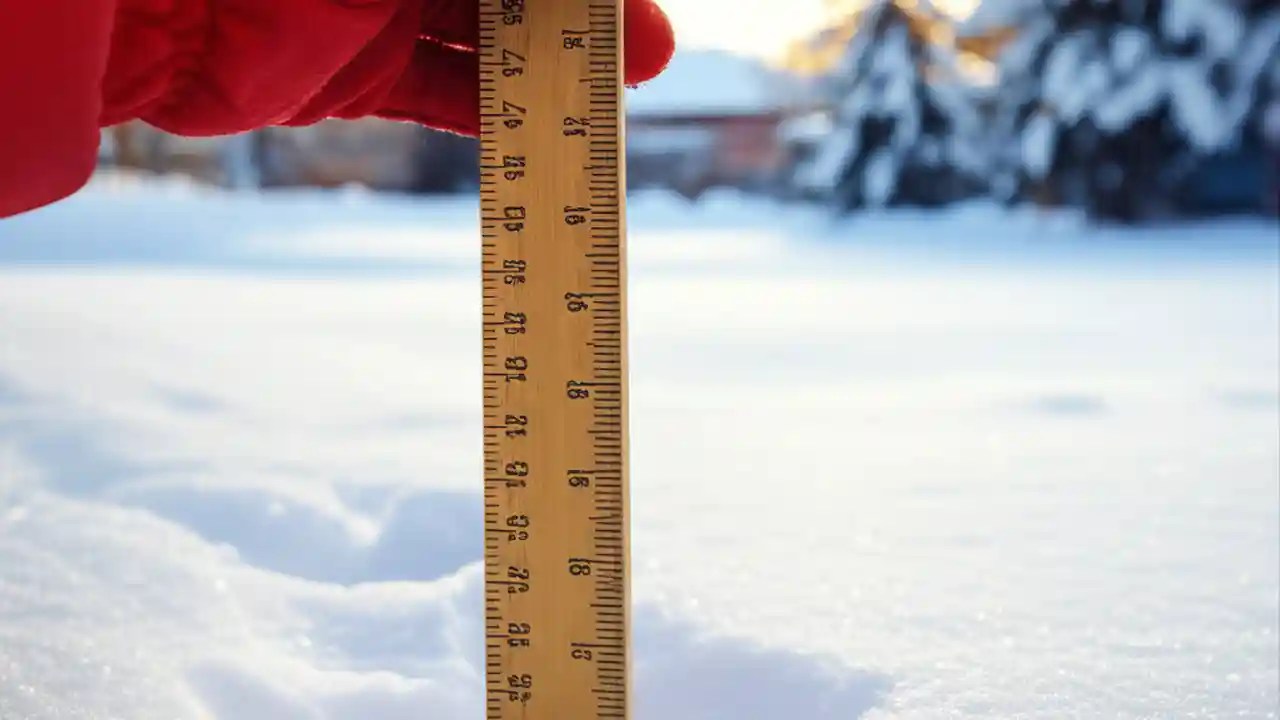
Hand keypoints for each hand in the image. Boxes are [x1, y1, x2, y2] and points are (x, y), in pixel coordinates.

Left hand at [101, 0, 675, 136]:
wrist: (148, 6)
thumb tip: (602, 8)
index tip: (637, 20)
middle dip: (588, 24)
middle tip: (650, 59)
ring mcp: (376, 10)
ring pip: (489, 42)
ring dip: (552, 72)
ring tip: (610, 103)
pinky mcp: (350, 79)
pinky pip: (439, 98)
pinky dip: (492, 117)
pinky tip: (541, 134)